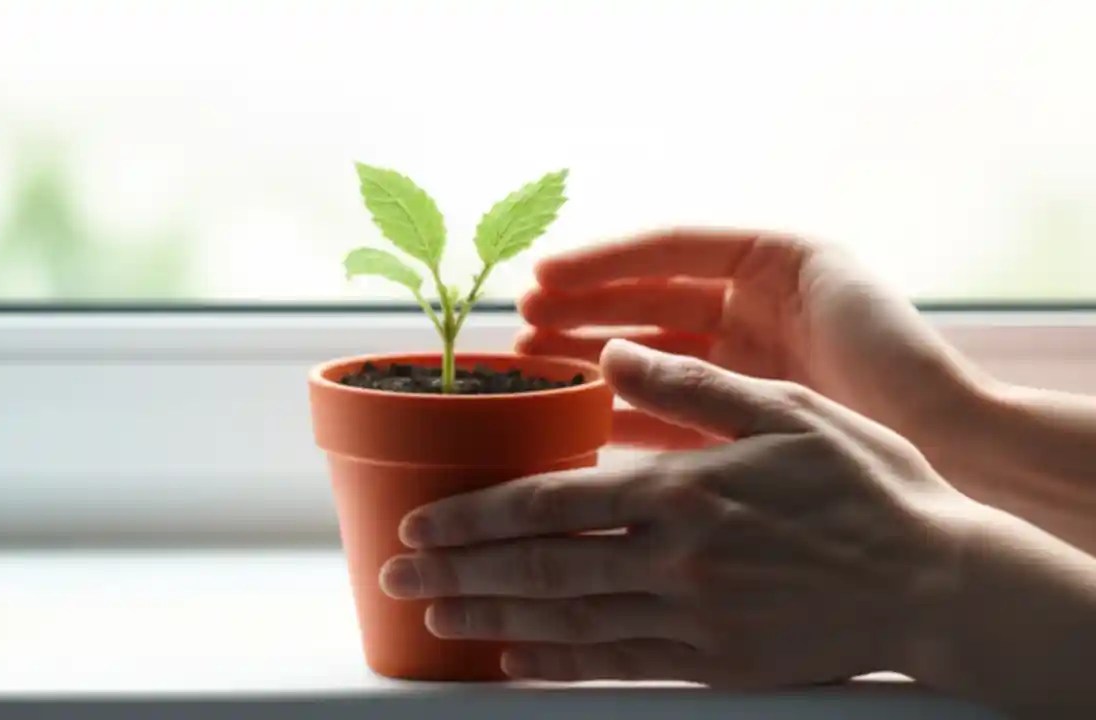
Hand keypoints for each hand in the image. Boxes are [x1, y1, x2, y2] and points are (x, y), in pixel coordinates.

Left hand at [379, 341, 979, 686]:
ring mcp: (690, 617)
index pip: (549, 503)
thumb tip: (617, 352)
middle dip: (457, 570)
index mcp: (679, 488)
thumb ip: (692, 384)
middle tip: (397, 572)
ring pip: (565, 621)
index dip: (475, 515)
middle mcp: (671, 557)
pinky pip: (618, 667)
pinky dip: (558, 664)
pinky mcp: (715, 664)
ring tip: (434, 616)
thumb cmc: (865, 486)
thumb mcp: (785, 409)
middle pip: (538, 566)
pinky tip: (516, 661)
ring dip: (489, 618)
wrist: (936, 582)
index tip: (423, 523)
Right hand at [516, 228, 986, 452]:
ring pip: (651, 352)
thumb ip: (720, 299)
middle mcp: (750, 304)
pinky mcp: (745, 412)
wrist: (950, 435)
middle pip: (647, 299)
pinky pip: (671, 403)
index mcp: (768, 258)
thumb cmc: (891, 350)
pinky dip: (627, 407)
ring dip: (593, 358)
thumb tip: (611, 345)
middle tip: (520, 327)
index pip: (665, 249)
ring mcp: (746, 360)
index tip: (540, 277)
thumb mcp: (812, 283)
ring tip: (531, 369)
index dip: (599, 262)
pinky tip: (580, 413)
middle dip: (583, 310)